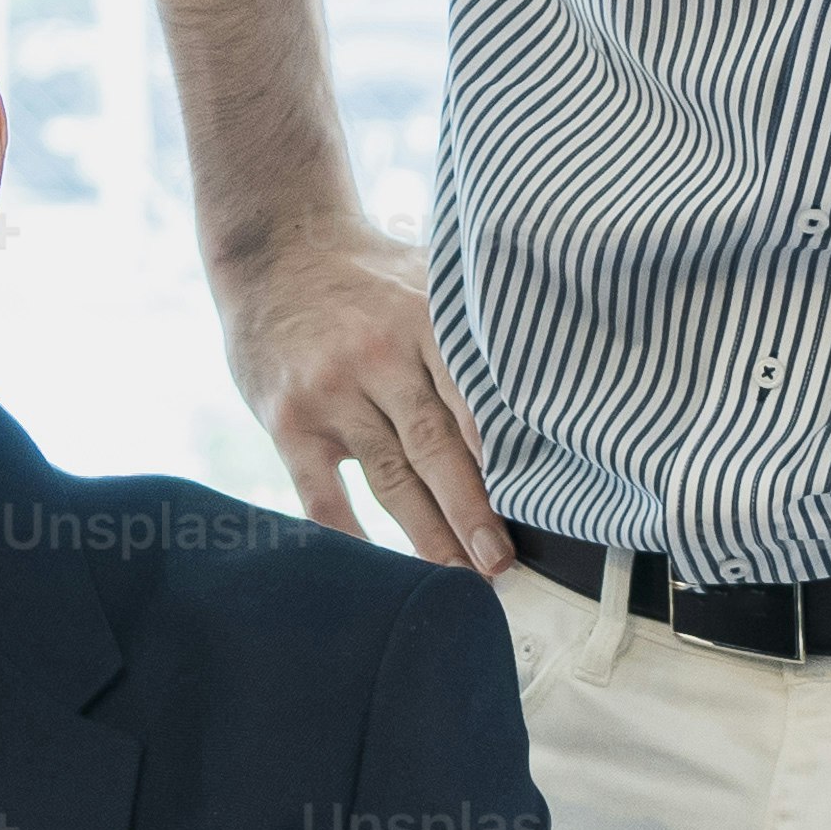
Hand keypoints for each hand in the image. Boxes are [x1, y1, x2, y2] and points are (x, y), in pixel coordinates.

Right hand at [215, 213, 506, 573]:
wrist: (272, 252)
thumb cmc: (367, 275)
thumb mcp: (427, 275)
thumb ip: (475, 325)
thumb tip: (558, 372)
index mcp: (423, 319)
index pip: (473, 398)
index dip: (506, 455)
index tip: (540, 501)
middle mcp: (377, 355)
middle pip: (435, 446)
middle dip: (473, 510)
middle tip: (502, 563)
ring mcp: (330, 391)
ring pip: (389, 477)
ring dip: (427, 535)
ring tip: (460, 577)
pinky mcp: (288, 420)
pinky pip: (321, 493)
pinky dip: (349, 536)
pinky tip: (377, 571)